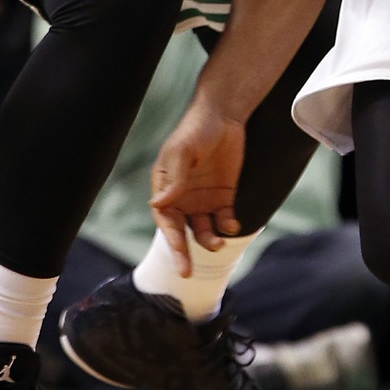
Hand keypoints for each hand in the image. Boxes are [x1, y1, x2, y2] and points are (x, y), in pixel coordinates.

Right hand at [150, 97, 247, 275]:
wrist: (224, 116)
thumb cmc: (195, 130)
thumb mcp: (182, 152)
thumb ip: (175, 179)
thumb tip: (157, 205)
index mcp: (166, 188)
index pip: (165, 219)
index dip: (170, 237)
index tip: (177, 252)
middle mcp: (183, 198)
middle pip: (181, 232)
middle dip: (183, 253)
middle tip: (185, 274)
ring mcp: (203, 199)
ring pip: (203, 229)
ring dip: (209, 240)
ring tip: (218, 244)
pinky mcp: (224, 196)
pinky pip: (224, 218)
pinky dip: (228, 225)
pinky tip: (232, 224)